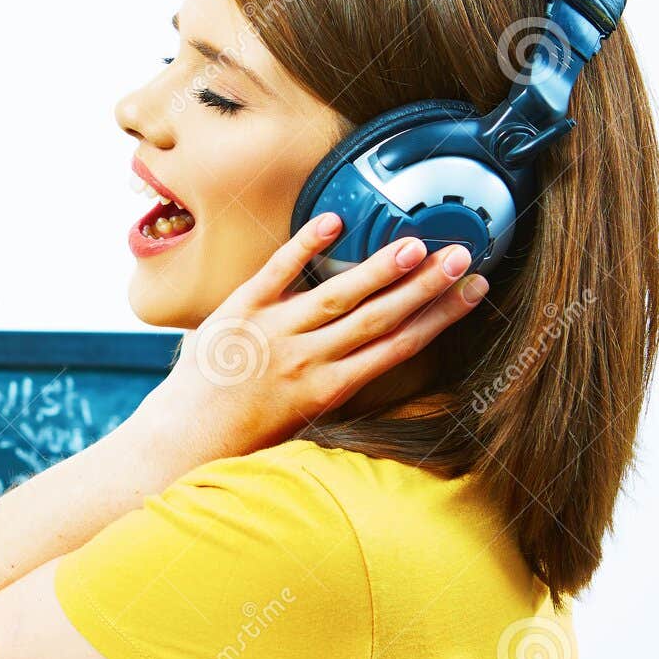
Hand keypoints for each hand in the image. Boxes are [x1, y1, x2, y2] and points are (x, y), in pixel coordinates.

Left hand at [147, 211, 486, 461]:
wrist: (186, 437)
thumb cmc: (246, 435)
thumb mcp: (303, 419)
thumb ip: (336, 381)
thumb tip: (375, 347)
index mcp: (330, 389)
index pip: (398, 346)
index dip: (440, 317)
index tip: (473, 291)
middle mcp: (308, 360)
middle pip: (379, 317)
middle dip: (425, 286)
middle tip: (461, 255)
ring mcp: (274, 333)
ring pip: (338, 295)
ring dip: (378, 268)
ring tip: (415, 243)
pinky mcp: (239, 311)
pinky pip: (276, 272)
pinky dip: (304, 246)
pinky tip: (333, 222)